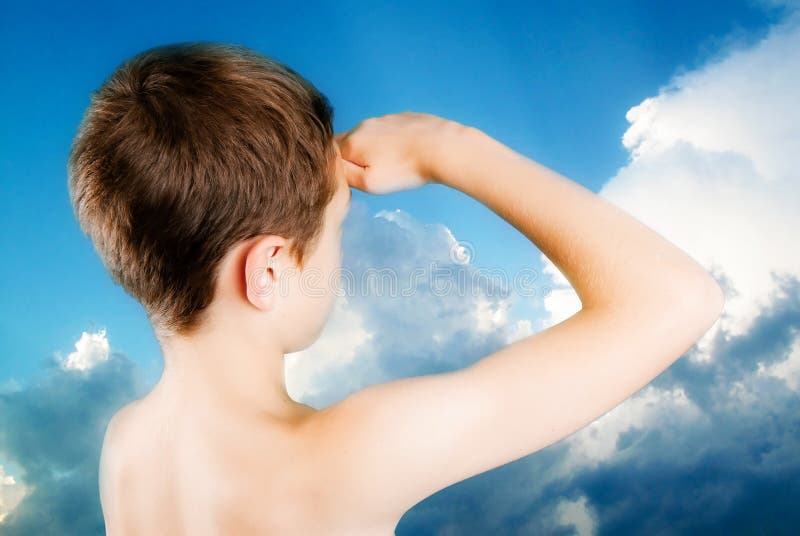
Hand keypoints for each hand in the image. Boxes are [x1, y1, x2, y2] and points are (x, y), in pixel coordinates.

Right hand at [334, 111, 459, 194]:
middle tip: (376, 173)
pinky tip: (407, 152)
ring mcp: (385, 118)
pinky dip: (394, 141)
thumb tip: (333, 167)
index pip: (332, 153)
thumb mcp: (369, 183)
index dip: (339, 166)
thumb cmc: (404, 169)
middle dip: (357, 157)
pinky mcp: (404, 117)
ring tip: (395, 164)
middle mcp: (364, 125)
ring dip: (376, 149)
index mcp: (352, 140)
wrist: (441, 147)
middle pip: (350, 142)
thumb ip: (344, 175)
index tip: (356, 177)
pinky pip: (391, 130)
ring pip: (371, 135)